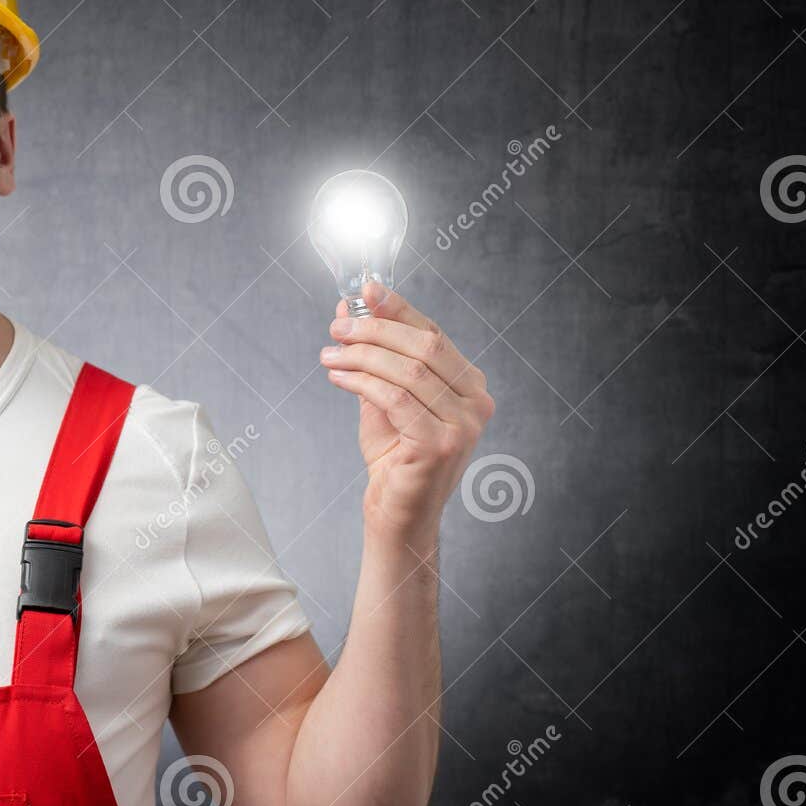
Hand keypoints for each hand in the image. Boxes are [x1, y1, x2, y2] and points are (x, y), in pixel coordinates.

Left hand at [319, 280, 494, 537]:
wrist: (398, 515)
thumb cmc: (394, 458)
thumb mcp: (383, 398)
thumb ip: (373, 357)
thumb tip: (349, 307)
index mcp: (470, 386)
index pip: (434, 334)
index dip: (399, 309)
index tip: (367, 290)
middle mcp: (477, 402)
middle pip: (422, 347)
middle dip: (374, 330)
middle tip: (337, 327)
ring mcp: (464, 425)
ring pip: (407, 371)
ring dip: (361, 356)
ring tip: (329, 354)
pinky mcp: (440, 445)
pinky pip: (395, 399)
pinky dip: (361, 382)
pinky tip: (338, 377)